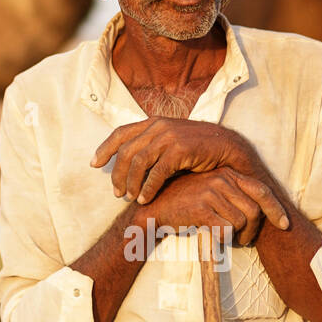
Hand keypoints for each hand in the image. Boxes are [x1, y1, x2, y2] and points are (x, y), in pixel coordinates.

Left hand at [92, 118, 258, 204]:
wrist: (227, 148)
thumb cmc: (196, 148)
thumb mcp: (170, 141)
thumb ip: (150, 145)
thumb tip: (127, 161)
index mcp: (152, 122)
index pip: (120, 133)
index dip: (104, 148)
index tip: (94, 164)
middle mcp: (158, 126)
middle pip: (126, 151)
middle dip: (117, 174)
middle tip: (116, 193)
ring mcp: (169, 137)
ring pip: (138, 162)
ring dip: (130, 183)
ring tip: (128, 198)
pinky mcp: (180, 150)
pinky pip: (157, 172)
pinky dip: (148, 187)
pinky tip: (144, 198)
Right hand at [141, 167, 288, 246]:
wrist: (154, 209)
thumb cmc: (185, 205)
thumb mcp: (211, 193)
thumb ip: (234, 197)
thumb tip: (262, 212)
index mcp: (226, 173)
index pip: (261, 190)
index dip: (276, 209)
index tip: (284, 224)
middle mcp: (220, 178)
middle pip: (254, 210)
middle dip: (252, 231)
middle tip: (242, 240)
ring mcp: (210, 191)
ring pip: (241, 222)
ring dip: (236, 237)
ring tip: (224, 238)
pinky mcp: (200, 207)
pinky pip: (225, 230)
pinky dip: (222, 240)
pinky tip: (212, 237)